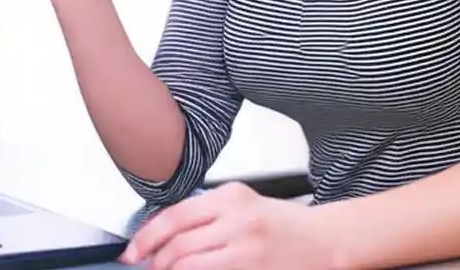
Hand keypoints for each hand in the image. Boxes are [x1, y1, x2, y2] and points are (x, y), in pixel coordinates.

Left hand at [120, 183, 338, 269]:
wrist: (326, 240)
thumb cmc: (284, 222)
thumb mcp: (243, 202)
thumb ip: (206, 212)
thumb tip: (163, 231)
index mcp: (231, 197)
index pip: (174, 216)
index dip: (146, 237)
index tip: (133, 250)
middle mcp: (238, 221)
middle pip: (178, 245)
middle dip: (155, 259)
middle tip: (148, 264)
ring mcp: (247, 250)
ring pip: (189, 266)